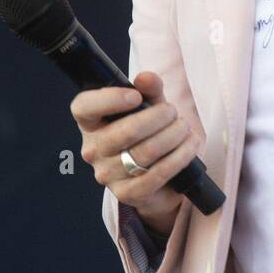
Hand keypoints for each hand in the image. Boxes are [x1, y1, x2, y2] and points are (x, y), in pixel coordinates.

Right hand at [70, 70, 197, 229]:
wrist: (160, 179)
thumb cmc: (150, 135)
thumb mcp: (151, 108)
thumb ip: (150, 90)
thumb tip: (146, 78)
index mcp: (91, 124)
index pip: (83, 108)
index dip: (108, 99)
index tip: (135, 96)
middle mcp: (94, 150)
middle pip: (125, 131)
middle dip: (158, 118)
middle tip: (173, 112)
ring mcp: (108, 175)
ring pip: (145, 152)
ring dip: (173, 136)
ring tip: (185, 129)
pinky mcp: (127, 194)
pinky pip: (157, 174)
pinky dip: (179, 157)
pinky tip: (190, 146)